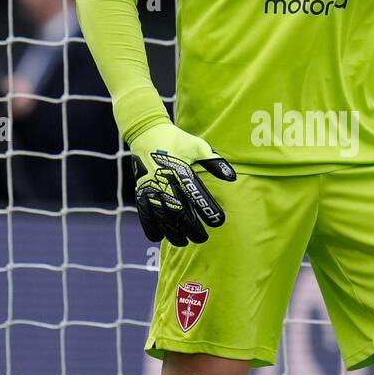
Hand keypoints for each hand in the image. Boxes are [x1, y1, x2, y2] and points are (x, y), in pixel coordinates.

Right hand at [130, 121, 235, 246]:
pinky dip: (150, 226)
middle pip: (179, 211)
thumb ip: (214, 161)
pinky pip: (144, 212)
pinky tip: (159, 237)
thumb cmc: (177, 140)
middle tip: (202, 239)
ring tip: (183, 242)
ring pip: (161, 216)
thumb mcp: (198, 146)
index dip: (208, 209)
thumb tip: (232, 177)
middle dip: (191, 228)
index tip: (218, 222)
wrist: (146, 132)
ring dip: (172, 232)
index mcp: (180, 169)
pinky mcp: (140, 190)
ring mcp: (150, 187)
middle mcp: (164, 180)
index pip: (196, 194)